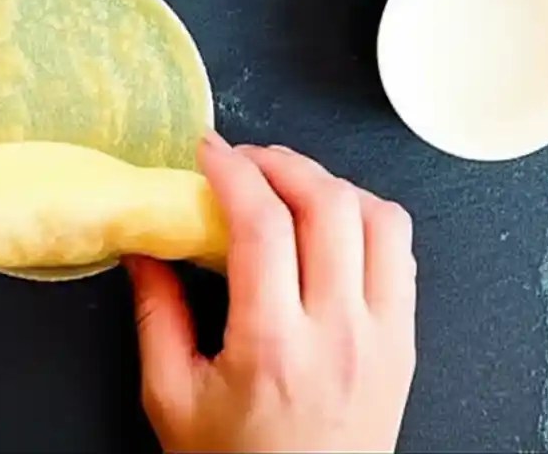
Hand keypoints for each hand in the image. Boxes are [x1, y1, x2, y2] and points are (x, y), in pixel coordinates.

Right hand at [127, 133, 416, 452]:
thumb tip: (142, 246)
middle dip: (282, 162)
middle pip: (330, 204)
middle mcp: (339, 332)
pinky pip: (402, 253)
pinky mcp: (405, 343)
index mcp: (272, 345)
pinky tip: (329, 224)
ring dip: (331, 185)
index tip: (208, 151)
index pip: (263, 224)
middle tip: (244, 160)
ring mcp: (384, 336)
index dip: (233, 171)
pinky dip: (366, 219)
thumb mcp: (171, 397)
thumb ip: (155, 314)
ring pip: (380, 218)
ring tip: (288, 185)